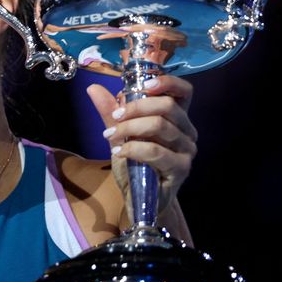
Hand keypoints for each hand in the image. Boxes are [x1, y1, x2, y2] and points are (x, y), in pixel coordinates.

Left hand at [85, 75, 197, 210]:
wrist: (140, 199)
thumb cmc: (135, 165)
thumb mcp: (120, 135)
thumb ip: (111, 113)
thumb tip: (93, 88)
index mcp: (177, 118)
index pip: (183, 92)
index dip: (168, 82)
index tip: (144, 84)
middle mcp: (187, 131)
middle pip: (167, 106)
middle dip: (137, 107)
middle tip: (115, 116)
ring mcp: (187, 150)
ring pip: (160, 126)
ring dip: (130, 128)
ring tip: (111, 136)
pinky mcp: (181, 168)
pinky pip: (156, 151)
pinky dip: (134, 148)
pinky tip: (119, 152)